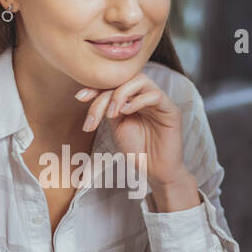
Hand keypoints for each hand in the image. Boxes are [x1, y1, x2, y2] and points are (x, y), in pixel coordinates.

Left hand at [76, 74, 199, 209]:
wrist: (155, 171)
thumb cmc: (138, 150)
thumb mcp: (117, 127)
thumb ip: (109, 109)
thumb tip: (92, 95)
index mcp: (133, 98)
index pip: (114, 82)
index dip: (96, 87)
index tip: (80, 97)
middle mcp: (146, 95)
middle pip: (124, 79)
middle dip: (105, 94)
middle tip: (96, 116)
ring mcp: (159, 101)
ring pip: (140, 80)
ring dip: (121, 94)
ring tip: (111, 114)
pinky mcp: (171, 110)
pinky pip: (155, 95)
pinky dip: (138, 101)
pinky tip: (126, 112)